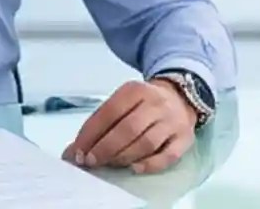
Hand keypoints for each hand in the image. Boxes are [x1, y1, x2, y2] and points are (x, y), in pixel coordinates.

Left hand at [62, 79, 196, 174]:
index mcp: (135, 90)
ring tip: (108, 164)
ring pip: (146, 143)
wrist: (181, 96)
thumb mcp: (122, 102)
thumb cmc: (143, 104)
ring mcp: (172, 121)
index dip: (91, 133)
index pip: (109, 112)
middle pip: (128, 129)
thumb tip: (74, 150)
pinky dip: (150, 164)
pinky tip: (134, 169)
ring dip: (123, 157)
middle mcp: (155, 103)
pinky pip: (168, 155)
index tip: (77, 151)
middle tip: (90, 161)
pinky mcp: (185, 138)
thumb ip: (100, 123)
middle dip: (105, 148)